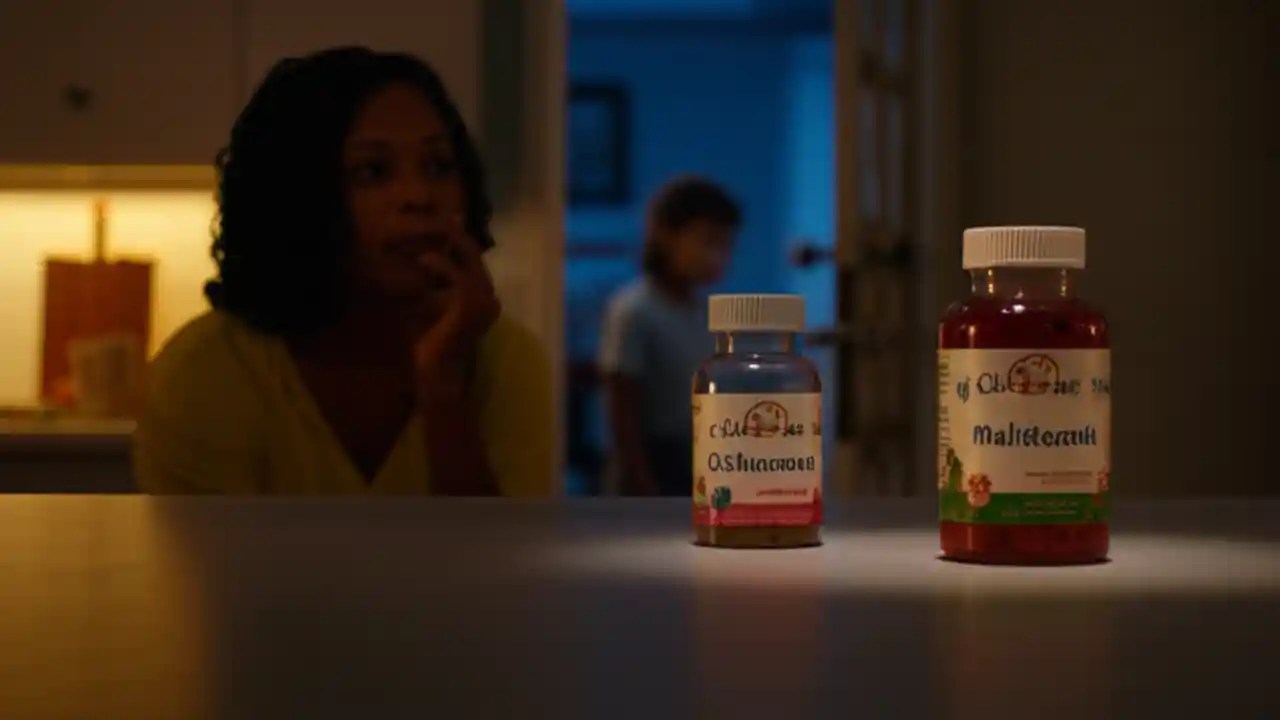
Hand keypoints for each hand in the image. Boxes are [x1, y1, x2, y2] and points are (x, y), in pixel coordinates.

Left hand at [413, 217, 500, 404]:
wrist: (437, 372)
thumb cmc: (431, 342)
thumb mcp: (431, 306)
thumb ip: (432, 284)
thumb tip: (423, 259)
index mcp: (484, 299)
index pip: (475, 262)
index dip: (462, 240)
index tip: (451, 220)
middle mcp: (490, 300)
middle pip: (476, 257)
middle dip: (459, 235)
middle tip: (446, 216)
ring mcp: (483, 304)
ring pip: (470, 263)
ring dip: (452, 244)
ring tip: (437, 229)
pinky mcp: (470, 308)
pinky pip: (458, 278)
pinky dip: (442, 265)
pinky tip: (425, 259)